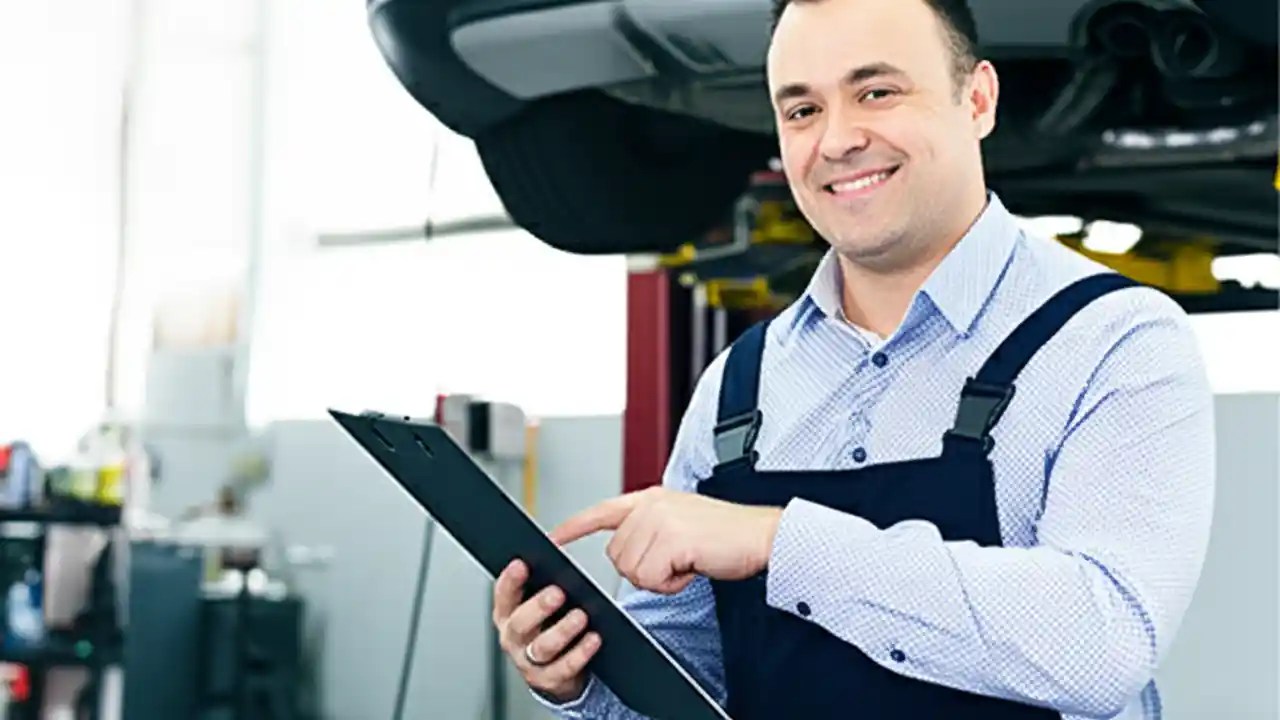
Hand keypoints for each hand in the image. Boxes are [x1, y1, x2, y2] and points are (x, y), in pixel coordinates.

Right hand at [493, 559, 601, 703]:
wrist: (555, 671)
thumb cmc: (548, 628)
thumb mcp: (539, 606)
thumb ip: (543, 586)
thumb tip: (558, 562)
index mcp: (508, 614)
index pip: (503, 595)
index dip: (510, 580)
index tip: (522, 564)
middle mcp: (514, 638)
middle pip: (520, 623)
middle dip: (538, 606)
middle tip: (557, 592)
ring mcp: (528, 661)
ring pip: (542, 647)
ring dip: (562, 631)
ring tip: (581, 616)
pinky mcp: (548, 680)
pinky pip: (564, 668)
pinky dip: (580, 653)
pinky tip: (593, 639)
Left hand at [549, 487, 782, 594]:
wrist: (762, 535)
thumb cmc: (727, 536)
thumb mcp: (682, 522)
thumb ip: (653, 530)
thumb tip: (633, 555)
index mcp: (651, 498)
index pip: (603, 511)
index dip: (576, 526)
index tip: (553, 537)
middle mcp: (650, 505)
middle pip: (617, 556)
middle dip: (645, 569)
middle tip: (679, 561)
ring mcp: (658, 521)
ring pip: (632, 571)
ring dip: (660, 578)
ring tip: (688, 562)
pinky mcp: (669, 540)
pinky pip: (651, 579)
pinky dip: (671, 584)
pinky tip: (692, 568)